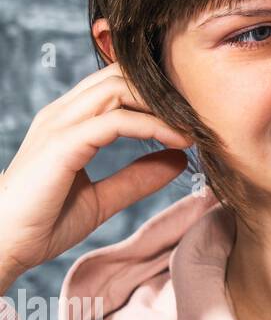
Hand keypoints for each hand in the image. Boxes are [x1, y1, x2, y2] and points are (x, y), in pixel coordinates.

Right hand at [0, 61, 193, 278]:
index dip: (159, 91)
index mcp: (71, 119)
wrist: (1, 245)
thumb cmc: (41, 222)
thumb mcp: (102, 198)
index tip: (193, 113)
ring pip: (119, 87)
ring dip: (163, 104)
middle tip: (201, 111)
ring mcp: (60, 124)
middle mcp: (64, 113)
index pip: (119, 81)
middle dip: (166, 88)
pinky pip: (115, 120)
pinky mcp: (62, 143)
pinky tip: (177, 141)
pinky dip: (152, 126)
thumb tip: (178, 159)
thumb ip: (137, 177)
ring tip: (193, 126)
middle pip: (122, 74)